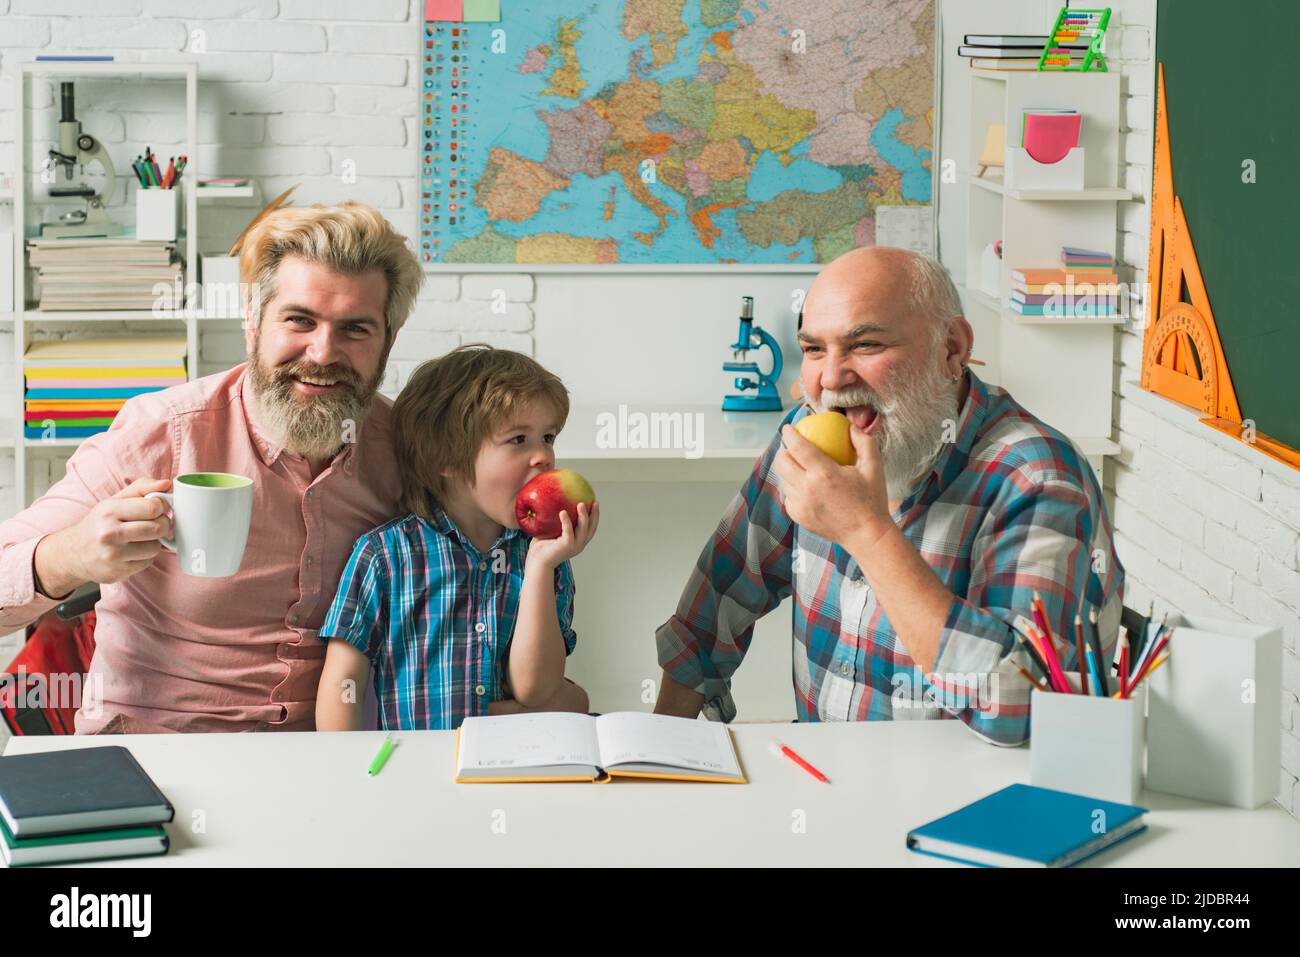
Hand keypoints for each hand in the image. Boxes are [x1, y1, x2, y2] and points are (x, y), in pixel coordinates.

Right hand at [37, 478, 173, 590]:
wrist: (73, 552)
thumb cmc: (100, 523)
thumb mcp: (116, 500)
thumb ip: (142, 488)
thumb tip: (167, 484)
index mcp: (109, 511)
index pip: (153, 507)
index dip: (161, 507)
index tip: (156, 509)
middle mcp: (109, 533)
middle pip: (158, 528)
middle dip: (162, 525)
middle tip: (153, 524)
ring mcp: (113, 555)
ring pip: (155, 547)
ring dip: (154, 543)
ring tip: (140, 539)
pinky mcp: (118, 571)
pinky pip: (148, 562)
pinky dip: (145, 556)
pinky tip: (132, 552)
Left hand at [525, 501, 598, 571]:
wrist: (537, 562)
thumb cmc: (542, 546)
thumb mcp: (551, 530)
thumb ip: (555, 520)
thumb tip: (551, 501)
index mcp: (578, 541)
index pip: (591, 528)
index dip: (595, 516)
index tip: (595, 503)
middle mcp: (579, 544)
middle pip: (591, 528)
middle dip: (594, 514)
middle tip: (594, 502)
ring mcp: (574, 546)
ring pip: (583, 529)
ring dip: (583, 516)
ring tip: (581, 504)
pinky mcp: (566, 546)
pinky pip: (568, 532)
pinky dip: (566, 521)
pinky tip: (563, 512)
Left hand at [772, 423, 891, 547]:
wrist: (867, 535)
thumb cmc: (872, 500)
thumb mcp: (874, 467)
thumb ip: (864, 442)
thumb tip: (851, 426)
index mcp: (824, 473)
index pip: (798, 447)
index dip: (790, 434)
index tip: (788, 428)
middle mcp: (807, 489)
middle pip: (782, 462)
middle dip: (784, 452)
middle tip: (793, 449)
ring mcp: (800, 505)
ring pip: (783, 480)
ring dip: (788, 471)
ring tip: (798, 467)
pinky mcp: (798, 517)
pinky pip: (788, 497)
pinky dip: (792, 489)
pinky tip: (803, 486)